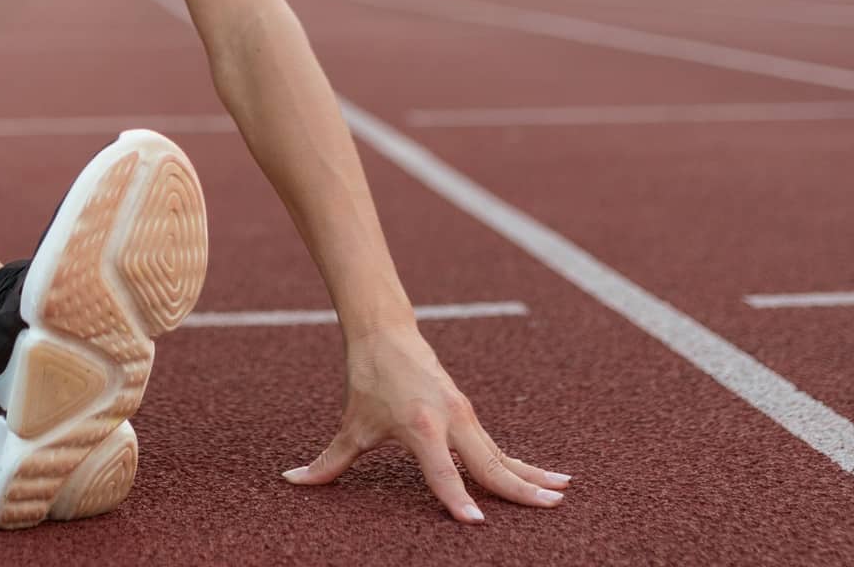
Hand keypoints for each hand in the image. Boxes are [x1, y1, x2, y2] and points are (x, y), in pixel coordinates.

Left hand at [282, 326, 571, 521]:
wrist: (386, 331)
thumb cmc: (369, 377)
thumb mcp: (352, 424)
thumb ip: (328, 461)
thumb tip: (292, 481)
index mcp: (422, 426)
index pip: (442, 473)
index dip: (457, 499)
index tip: (476, 523)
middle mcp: (451, 420)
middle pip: (490, 463)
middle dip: (519, 488)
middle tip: (549, 507)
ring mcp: (465, 416)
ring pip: (502, 454)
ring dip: (531, 475)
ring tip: (561, 493)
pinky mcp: (469, 414)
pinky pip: (498, 447)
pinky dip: (520, 464)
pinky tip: (544, 477)